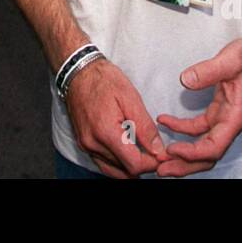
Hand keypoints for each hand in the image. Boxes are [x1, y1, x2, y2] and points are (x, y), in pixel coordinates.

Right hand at [65, 59, 169, 177]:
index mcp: (105, 133)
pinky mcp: (83, 144)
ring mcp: (86, 146)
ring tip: (145, 152)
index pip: (134, 165)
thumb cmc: (104, 80)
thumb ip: (145, 127)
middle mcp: (93, 144)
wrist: (78, 71)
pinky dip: (118, 163)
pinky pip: (103, 164)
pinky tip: (128, 152)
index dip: (152, 163)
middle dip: (144, 165)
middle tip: (156, 152)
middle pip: (125, 170)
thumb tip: (158, 150)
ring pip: (114, 171)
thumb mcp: (130, 98)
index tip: (163, 154)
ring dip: (131, 166)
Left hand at [155, 25, 241, 176]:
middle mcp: (230, 123)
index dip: (193, 153)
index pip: (214, 147)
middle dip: (185, 164)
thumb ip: (209, 70)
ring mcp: (223, 119)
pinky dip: (180, 128)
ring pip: (202, 144)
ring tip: (159, 156)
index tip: (172, 149)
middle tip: (161, 169)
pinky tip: (164, 121)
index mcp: (236, 117)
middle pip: (207, 155)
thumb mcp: (231, 59)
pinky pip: (197, 127)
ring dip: (182, 152)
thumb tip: (186, 80)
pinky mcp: (217, 111)